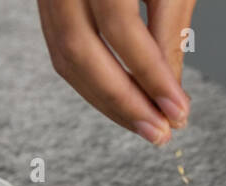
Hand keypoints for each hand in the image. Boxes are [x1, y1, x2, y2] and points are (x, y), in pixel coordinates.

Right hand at [37, 0, 195, 144]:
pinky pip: (60, 49)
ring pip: (65, 57)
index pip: (120, 29)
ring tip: (144, 124)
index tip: (178, 111)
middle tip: (158, 132)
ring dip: (105, 101)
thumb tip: (172, 94)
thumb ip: (169, 32)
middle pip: (80, 50)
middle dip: (122, 102)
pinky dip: (92, 82)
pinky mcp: (47, 1)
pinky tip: (120, 100)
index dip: (150, 76)